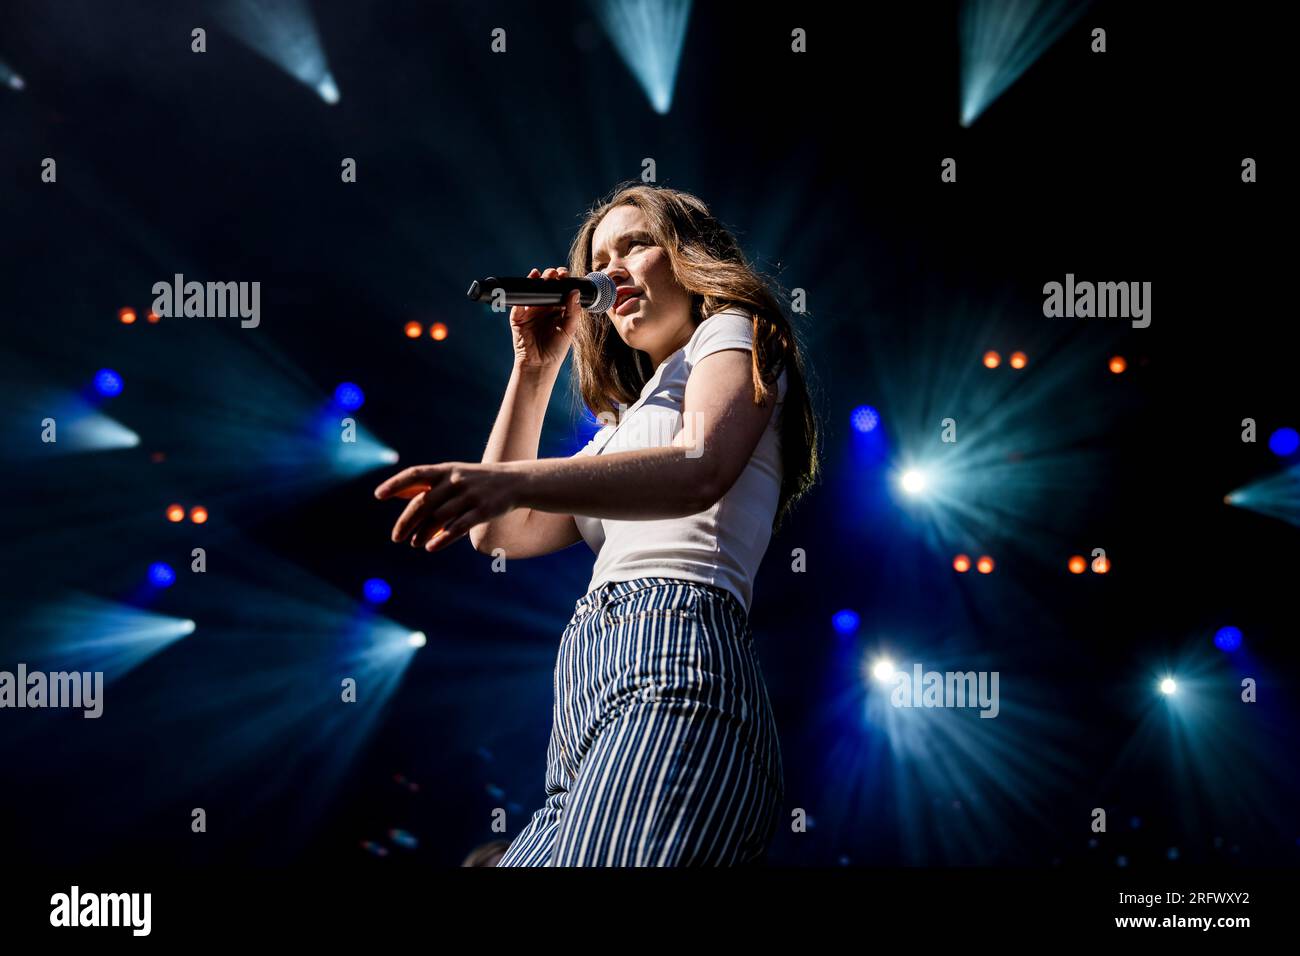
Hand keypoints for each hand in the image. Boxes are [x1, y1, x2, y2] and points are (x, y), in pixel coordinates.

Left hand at [374, 462, 523, 552]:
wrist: (514, 482)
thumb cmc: (475, 481)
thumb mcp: (450, 476)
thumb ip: (423, 484)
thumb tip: (393, 492)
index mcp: (445, 470)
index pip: (415, 474)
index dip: (395, 483)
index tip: (378, 495)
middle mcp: (455, 481)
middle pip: (423, 503)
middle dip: (406, 522)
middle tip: (395, 537)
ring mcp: (470, 496)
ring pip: (438, 518)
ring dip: (422, 533)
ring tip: (413, 544)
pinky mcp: (483, 511)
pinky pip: (458, 527)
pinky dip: (442, 539)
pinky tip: (430, 547)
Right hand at [511, 266, 581, 368]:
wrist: (539, 364)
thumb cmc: (556, 349)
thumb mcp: (569, 329)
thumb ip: (573, 311)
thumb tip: (574, 291)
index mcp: (558, 310)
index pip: (560, 290)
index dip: (563, 281)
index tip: (564, 274)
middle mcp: (544, 308)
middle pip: (547, 287)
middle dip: (550, 277)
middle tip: (554, 273)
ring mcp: (530, 312)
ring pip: (533, 291)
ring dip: (536, 281)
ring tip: (541, 274)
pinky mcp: (518, 317)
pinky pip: (519, 303)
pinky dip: (522, 294)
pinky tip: (528, 285)